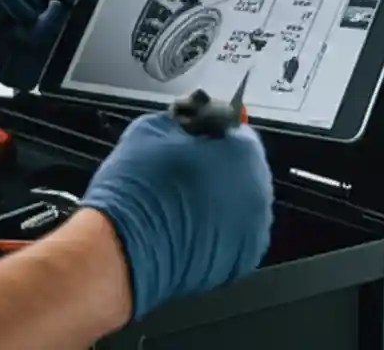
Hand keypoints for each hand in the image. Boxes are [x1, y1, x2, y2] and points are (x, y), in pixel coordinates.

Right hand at [80, 113, 273, 320]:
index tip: (193, 143)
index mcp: (245, 154)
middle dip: (218, 170)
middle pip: (242, 172)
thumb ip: (183, 121)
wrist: (124, 247)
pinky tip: (188, 230)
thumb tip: (189, 121)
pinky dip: (216, 233)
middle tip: (184, 174)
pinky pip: (233, 238)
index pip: (238, 134)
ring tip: (183, 205)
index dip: (212, 137)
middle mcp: (259, 192)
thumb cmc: (138, 187)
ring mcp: (253, 231)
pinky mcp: (240, 262)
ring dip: (218, 203)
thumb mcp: (153, 129)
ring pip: (239, 207)